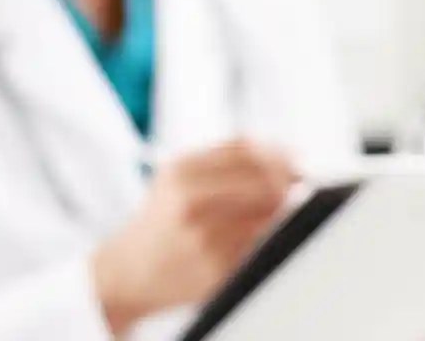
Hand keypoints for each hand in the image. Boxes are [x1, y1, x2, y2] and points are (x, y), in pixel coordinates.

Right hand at [92, 140, 296, 332]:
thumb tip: (287, 153)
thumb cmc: (160, 220)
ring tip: (282, 207)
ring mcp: (205, 238)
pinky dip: (270, 235)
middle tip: (300, 184)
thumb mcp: (177, 175)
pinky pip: (261, 244)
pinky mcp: (216, 270)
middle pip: (266, 180)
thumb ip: (225, 157)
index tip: (298, 159)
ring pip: (270, 213)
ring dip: (284, 208)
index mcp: (182, 171)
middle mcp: (191, 202)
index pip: (249, 150)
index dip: (282, 153)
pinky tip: (263, 232)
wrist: (124, 273)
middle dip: (290, 180)